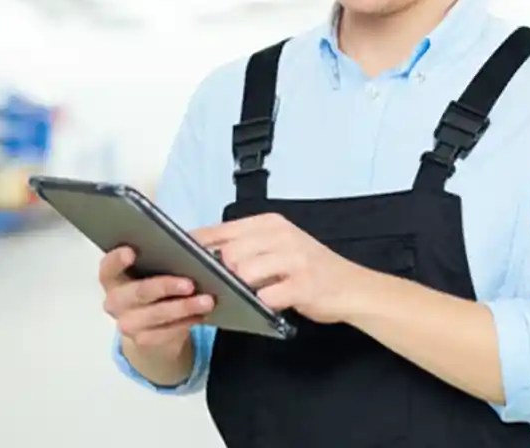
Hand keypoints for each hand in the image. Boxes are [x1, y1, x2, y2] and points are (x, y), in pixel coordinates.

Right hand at [99, 246, 214, 348]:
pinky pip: (166, 332)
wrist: (153, 325)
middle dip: (165, 286)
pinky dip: (186, 322)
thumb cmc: (155, 283)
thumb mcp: (156, 267)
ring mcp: (127, 323)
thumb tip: (193, 245)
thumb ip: (165, 253)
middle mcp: (115, 300)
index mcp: (113, 276)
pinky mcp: (143, 340)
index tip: (132, 252)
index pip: (109, 266)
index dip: (117, 259)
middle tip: (189, 283)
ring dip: (184, 307)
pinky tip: (201, 314)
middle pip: (139, 292)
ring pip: (157, 314)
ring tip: (207, 301)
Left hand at [191, 214, 368, 324]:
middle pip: (229, 252)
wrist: (353, 288)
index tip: (176, 257)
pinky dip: (259, 304)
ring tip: (239, 298)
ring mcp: (293, 259)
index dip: (196, 245)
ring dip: (237, 289)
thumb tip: (200, 253)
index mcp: (270, 223)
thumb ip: (245, 247)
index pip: (222, 230)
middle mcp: (281, 235)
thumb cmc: (309, 269)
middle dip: (216, 272)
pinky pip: (266, 296)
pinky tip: (262, 307)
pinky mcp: (303, 284)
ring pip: (244, 272)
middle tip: (208, 288)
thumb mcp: (278, 248)